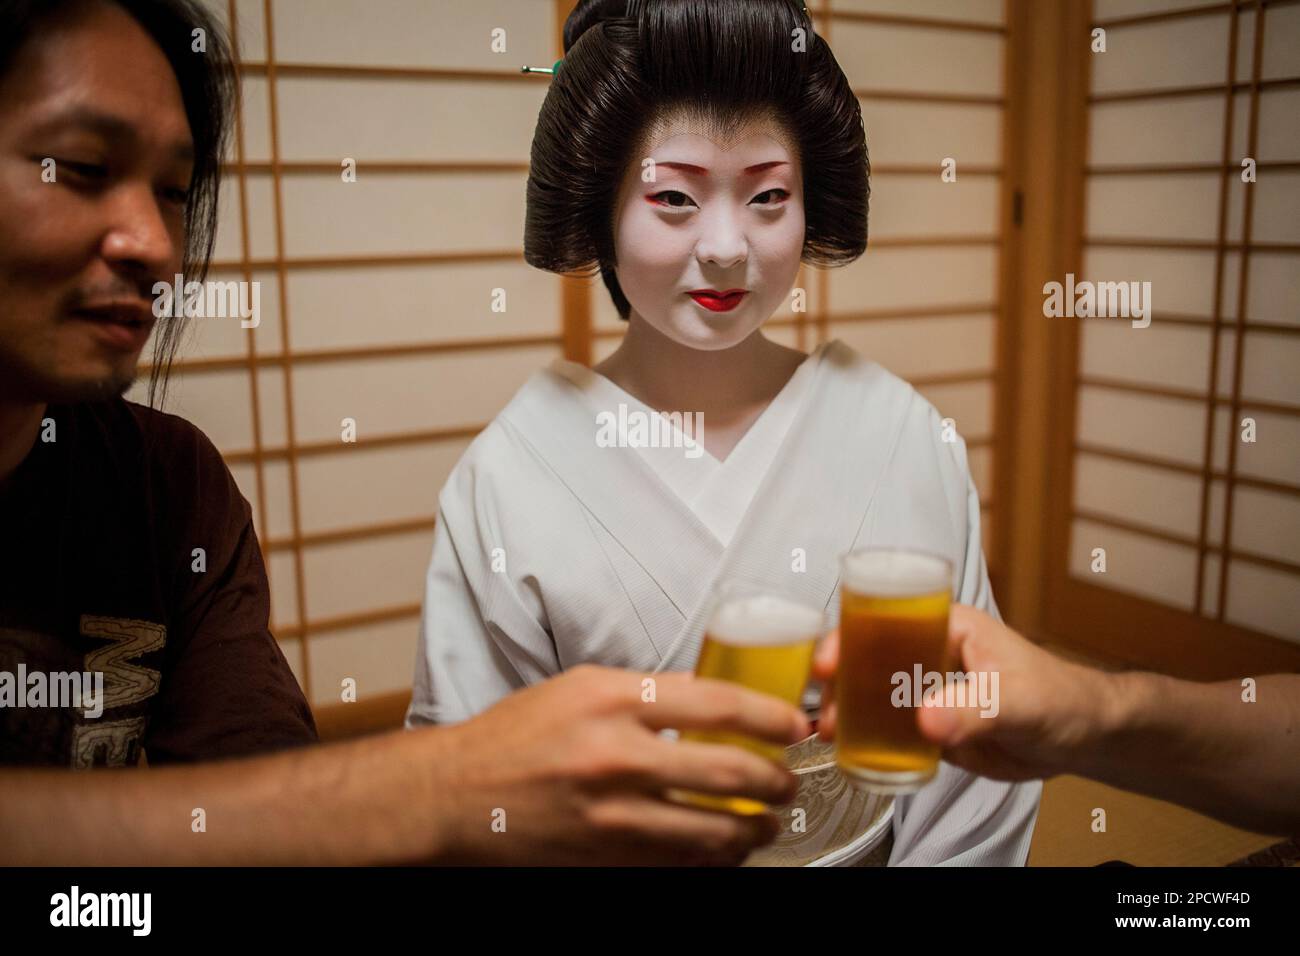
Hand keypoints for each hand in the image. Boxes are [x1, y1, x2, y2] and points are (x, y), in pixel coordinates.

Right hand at [431, 664, 810, 864]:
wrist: (458, 792)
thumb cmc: (517, 734)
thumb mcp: (581, 688)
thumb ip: (646, 692)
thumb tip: (713, 702)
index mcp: (613, 698)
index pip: (716, 702)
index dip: (769, 716)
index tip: (792, 725)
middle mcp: (616, 754)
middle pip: (727, 769)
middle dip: (774, 781)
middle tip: (788, 783)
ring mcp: (611, 812)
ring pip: (712, 828)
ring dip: (753, 829)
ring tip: (766, 825)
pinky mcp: (605, 855)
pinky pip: (679, 862)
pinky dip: (711, 858)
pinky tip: (723, 849)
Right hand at [812, 605, 1116, 781]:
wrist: (1083, 739)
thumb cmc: (1058, 698)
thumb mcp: (1015, 700)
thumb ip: (972, 708)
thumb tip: (924, 720)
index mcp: (945, 625)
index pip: (886, 620)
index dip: (850, 636)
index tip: (826, 663)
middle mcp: (927, 652)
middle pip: (868, 657)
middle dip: (838, 679)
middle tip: (821, 707)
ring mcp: (926, 690)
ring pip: (873, 694)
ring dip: (846, 710)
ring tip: (826, 733)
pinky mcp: (929, 726)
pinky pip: (889, 728)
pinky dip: (866, 737)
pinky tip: (847, 750)